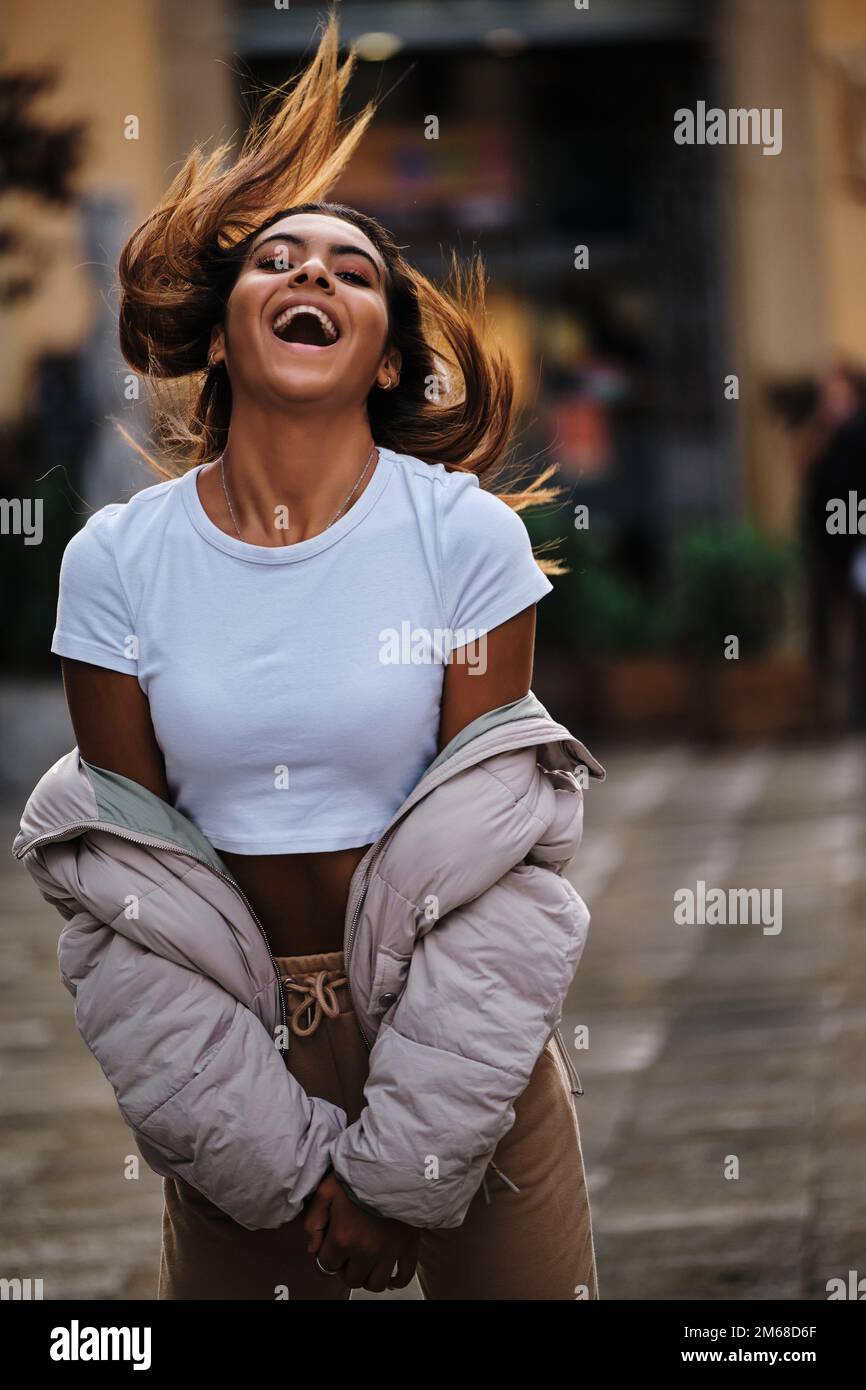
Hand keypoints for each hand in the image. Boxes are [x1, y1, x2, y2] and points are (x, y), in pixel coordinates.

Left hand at [303, 1170, 419, 1291]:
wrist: (394, 1164)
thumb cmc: (359, 1173)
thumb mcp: (326, 1190)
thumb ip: (313, 1220)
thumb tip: (312, 1248)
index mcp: (343, 1238)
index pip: (327, 1266)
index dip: (326, 1258)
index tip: (331, 1246)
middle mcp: (366, 1251)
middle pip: (351, 1279)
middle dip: (347, 1268)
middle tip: (349, 1253)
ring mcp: (389, 1252)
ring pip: (375, 1284)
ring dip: (368, 1277)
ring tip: (367, 1263)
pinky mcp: (408, 1247)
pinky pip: (403, 1277)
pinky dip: (396, 1281)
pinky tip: (390, 1274)